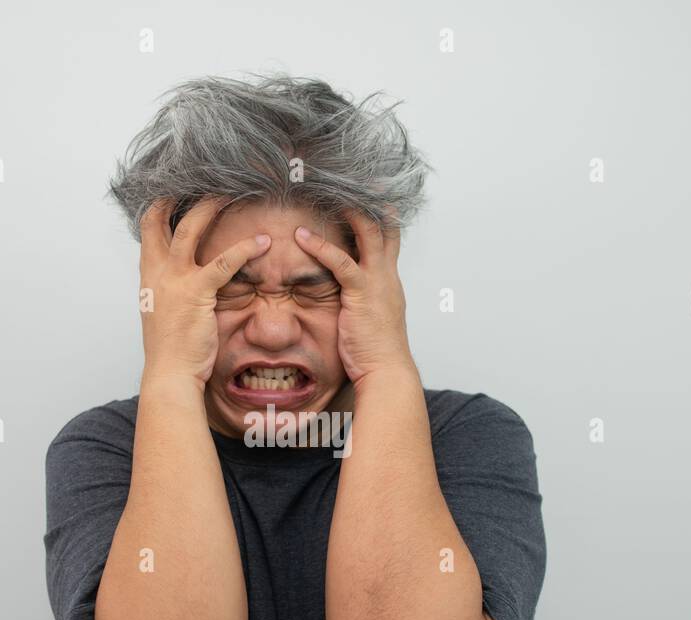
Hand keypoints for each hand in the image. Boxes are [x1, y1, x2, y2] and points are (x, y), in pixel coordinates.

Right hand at [138, 195, 271, 384]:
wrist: (169, 372)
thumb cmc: (171, 347)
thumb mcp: (163, 310)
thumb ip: (170, 288)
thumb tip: (182, 277)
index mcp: (148, 275)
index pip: (148, 228)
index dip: (161, 205)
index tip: (178, 190)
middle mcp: (156, 272)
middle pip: (160, 218)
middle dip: (180, 194)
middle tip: (205, 179)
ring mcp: (175, 280)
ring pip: (190, 230)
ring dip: (210, 208)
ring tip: (231, 193)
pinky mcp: (197, 293)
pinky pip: (223, 263)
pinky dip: (244, 249)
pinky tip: (263, 242)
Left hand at [293, 207, 413, 384]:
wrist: (386, 371)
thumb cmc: (374, 351)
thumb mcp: (369, 317)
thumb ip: (360, 298)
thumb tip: (346, 294)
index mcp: (389, 281)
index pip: (388, 237)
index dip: (378, 214)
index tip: (365, 195)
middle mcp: (387, 275)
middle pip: (385, 225)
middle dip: (371, 200)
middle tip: (355, 178)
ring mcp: (377, 282)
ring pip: (368, 233)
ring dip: (348, 210)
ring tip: (325, 191)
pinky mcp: (362, 294)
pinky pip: (341, 263)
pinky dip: (321, 247)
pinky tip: (301, 236)